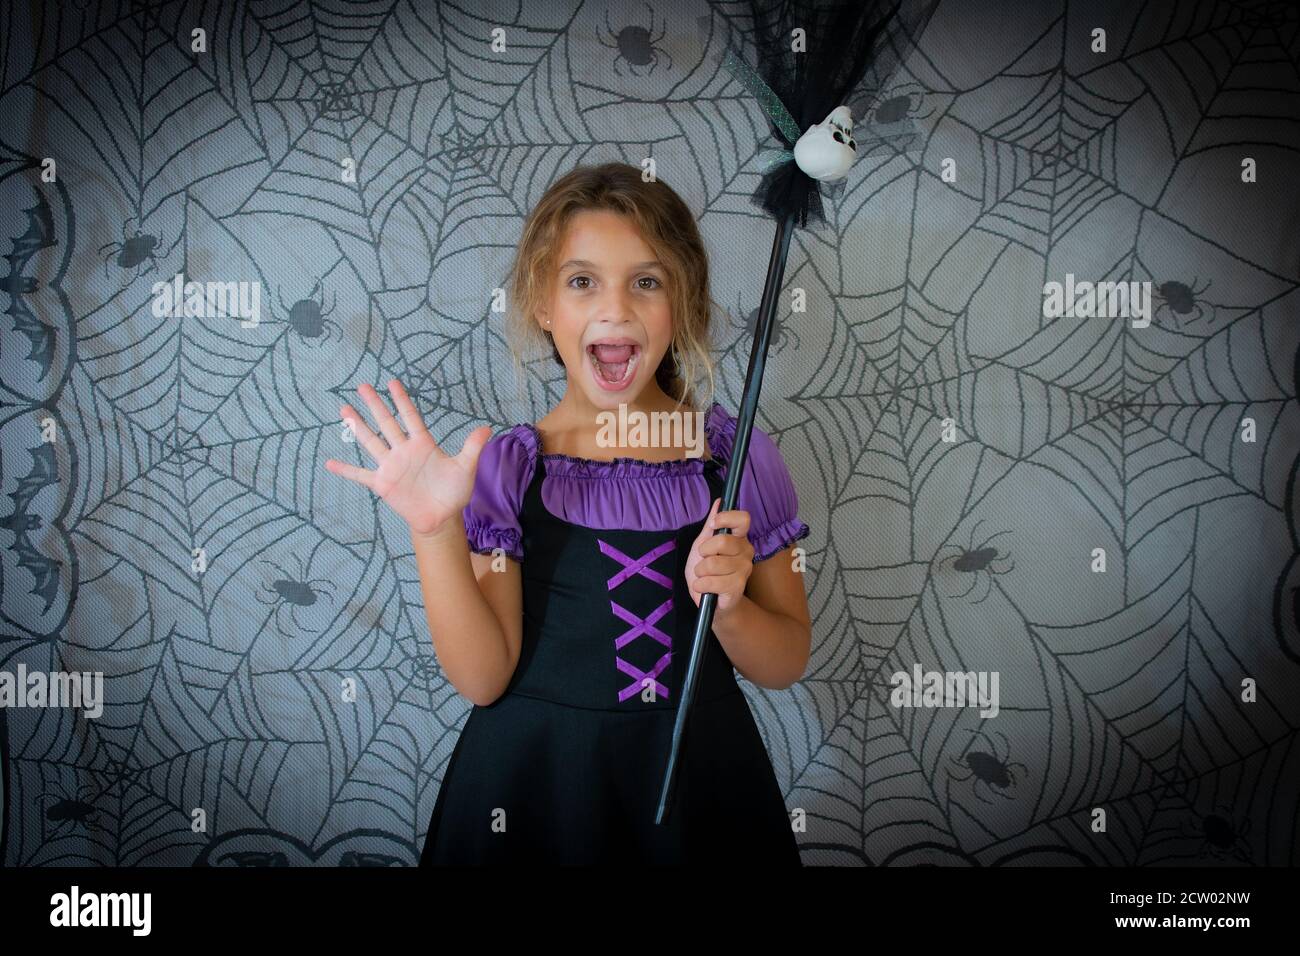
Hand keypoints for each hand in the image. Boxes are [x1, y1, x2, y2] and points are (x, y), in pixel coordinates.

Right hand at [323, 378, 490, 536]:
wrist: (441, 517)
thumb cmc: (454, 492)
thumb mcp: (465, 468)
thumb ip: (472, 447)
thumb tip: (487, 428)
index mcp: (422, 444)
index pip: (410, 417)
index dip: (401, 400)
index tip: (392, 382)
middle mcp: (403, 451)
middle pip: (386, 423)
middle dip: (375, 405)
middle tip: (362, 386)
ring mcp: (391, 466)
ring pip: (371, 442)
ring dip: (358, 427)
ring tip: (344, 410)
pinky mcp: (383, 484)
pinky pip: (361, 475)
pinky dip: (346, 470)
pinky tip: (330, 463)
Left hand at [684, 498, 753, 614]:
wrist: (711, 602)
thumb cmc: (707, 572)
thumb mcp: (703, 546)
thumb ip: (711, 526)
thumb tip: (718, 501)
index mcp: (739, 538)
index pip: (743, 519)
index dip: (727, 518)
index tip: (713, 524)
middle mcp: (746, 552)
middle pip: (723, 541)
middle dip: (703, 552)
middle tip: (703, 560)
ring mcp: (744, 570)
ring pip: (713, 563)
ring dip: (700, 571)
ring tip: (704, 576)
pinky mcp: (738, 587)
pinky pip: (712, 581)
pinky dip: (700, 585)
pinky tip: (704, 587)